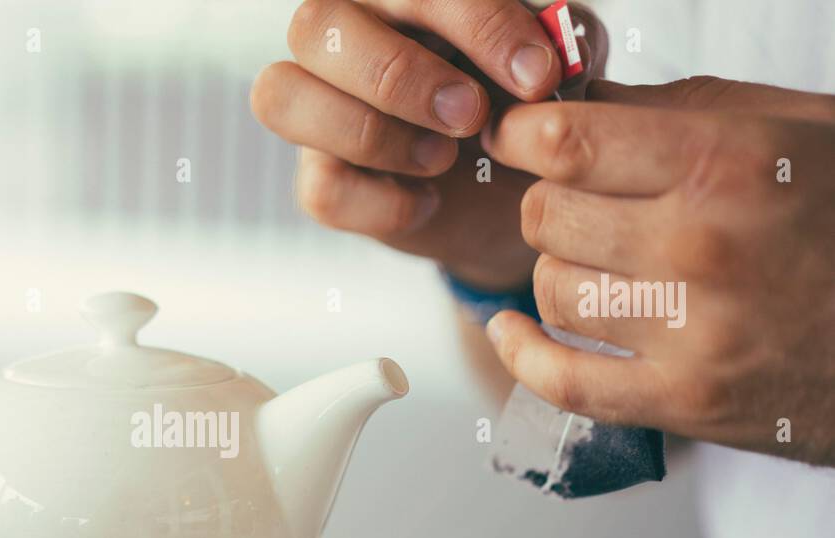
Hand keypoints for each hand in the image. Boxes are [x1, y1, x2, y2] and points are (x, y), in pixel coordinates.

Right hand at [251, 1, 605, 289]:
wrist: (510, 194)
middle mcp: (339, 36)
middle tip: (472, 116)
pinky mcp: (317, 178)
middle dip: (399, 75)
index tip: (538, 74)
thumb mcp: (558, 64)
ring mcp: (315, 108)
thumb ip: (564, 40)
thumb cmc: (522, 104)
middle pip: (315, 26)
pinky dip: (381, 204)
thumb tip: (554, 38)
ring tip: (444, 159)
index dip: (477, 23)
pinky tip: (429, 203)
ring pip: (283, 97)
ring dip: (372, 133)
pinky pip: (319, 187)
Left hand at [482, 78, 834, 464]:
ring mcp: (691, 332)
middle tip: (579, 201)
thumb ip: (678, 111)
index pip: (565, 142)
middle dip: (551, 200)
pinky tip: (512, 330)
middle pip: (546, 215)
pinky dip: (523, 353)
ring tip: (600, 261)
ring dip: (560, 269)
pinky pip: (561, 380)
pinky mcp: (684, 401)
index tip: (517, 135)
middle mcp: (700, 247)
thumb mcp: (792, 129)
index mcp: (728, 163)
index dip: (523, 134)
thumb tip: (576, 98)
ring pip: (550, 288)